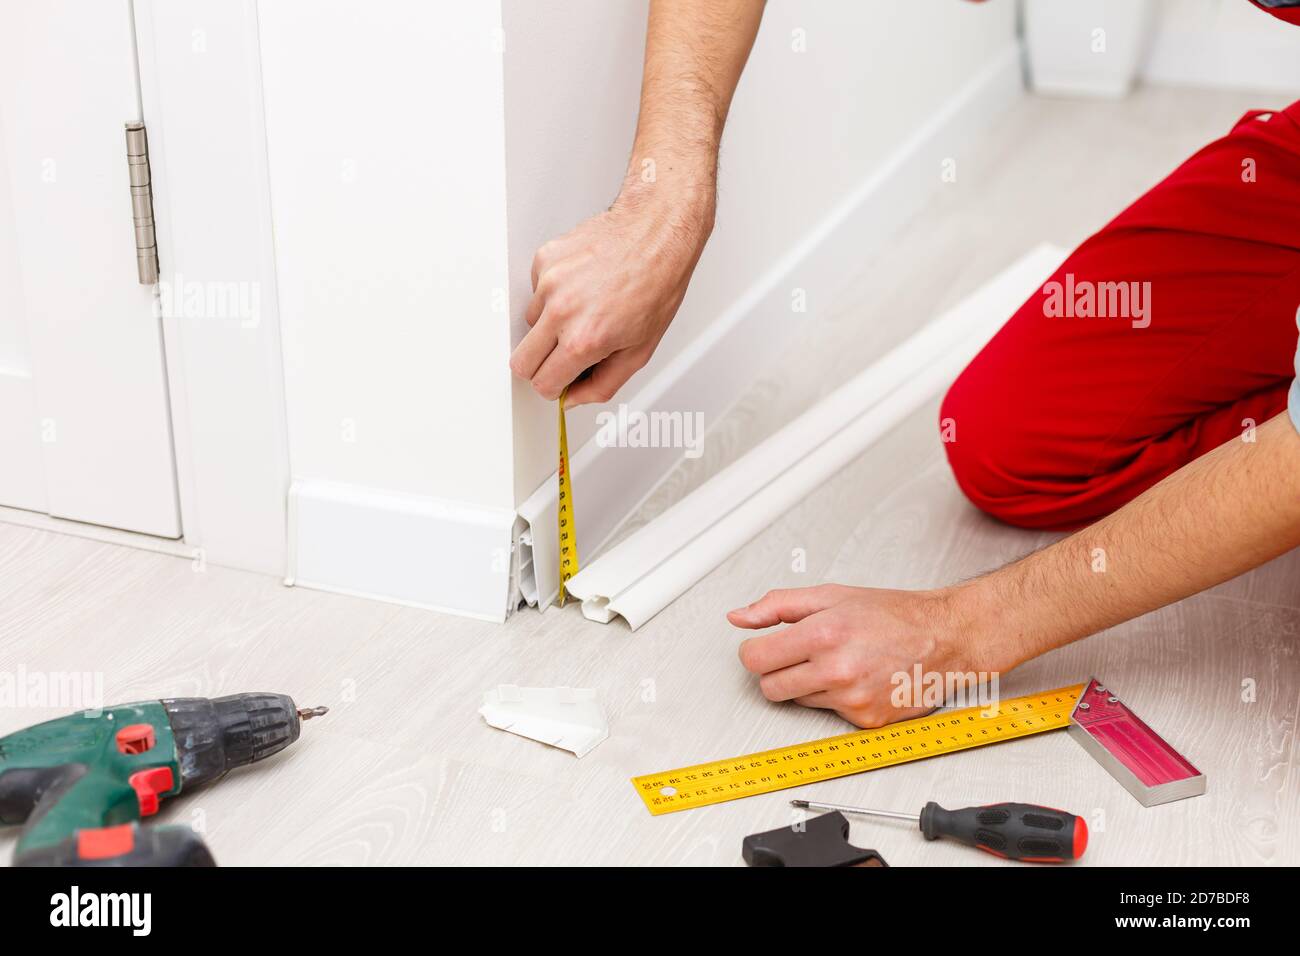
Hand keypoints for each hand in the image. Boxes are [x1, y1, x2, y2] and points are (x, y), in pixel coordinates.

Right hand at [508, 184, 713, 406]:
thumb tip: (574, 397)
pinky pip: (535, 291)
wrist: (656, 233)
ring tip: (585, 310)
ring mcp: (548, 283)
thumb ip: (602, 384)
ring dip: (550, 326)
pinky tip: (582, 286)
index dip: (555, 386)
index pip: (542, 383)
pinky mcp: (544, 260)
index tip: (563, 379)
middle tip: (564, 356)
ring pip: (529, 325)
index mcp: (583, 340)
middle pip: (520, 362)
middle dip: (541, 366)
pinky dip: (553, 294)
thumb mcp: (639, 351)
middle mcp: (561, 312)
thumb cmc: (656, 285)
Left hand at [729, 584, 982, 727]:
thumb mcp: (831, 596)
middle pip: (770, 688)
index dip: (753, 652)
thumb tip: (739, 617)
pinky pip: (828, 713)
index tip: (763, 648)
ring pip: (798, 701)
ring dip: (807, 684)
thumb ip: (778, 606)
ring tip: (838, 662)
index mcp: (823, 634)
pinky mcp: (865, 719)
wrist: (945, 638)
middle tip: (800, 655)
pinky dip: (835, 698)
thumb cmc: (893, 615)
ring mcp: (851, 699)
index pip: (755, 659)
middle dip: (776, 671)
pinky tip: (857, 678)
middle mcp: (836, 670)